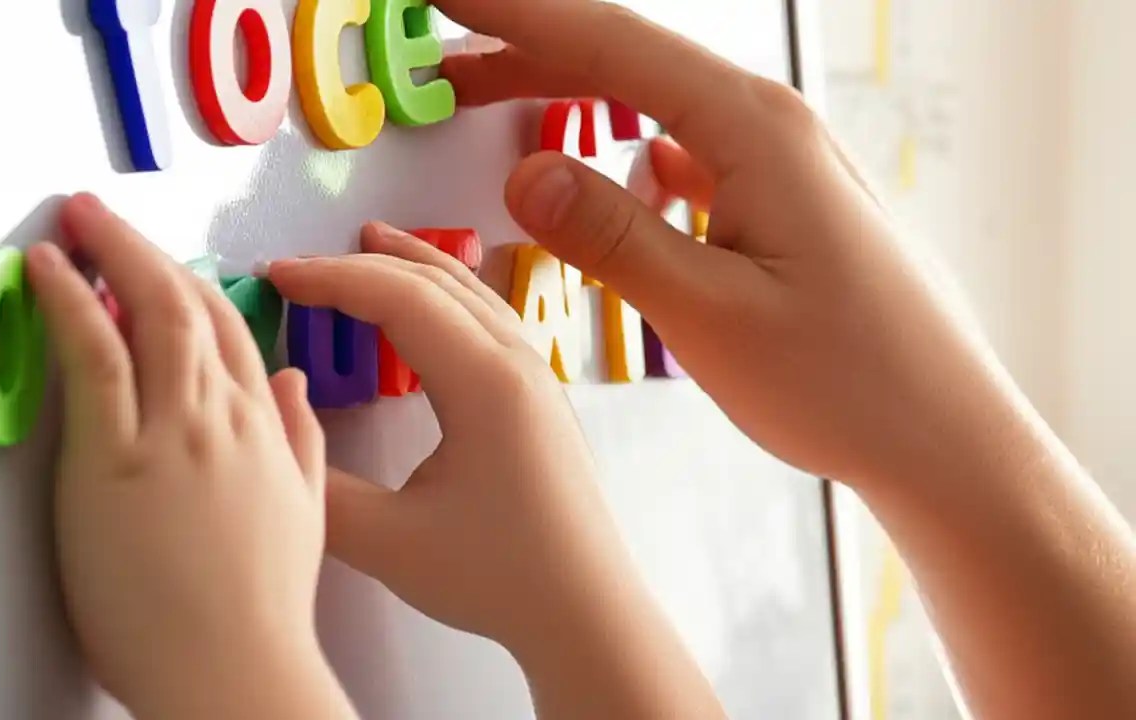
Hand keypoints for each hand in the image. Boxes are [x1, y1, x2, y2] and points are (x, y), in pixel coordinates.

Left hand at [29, 194, 351, 719]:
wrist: (238, 669)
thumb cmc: (261, 608)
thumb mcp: (304, 514)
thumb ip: (302, 441)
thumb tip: (295, 386)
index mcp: (265, 428)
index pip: (234, 331)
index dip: (193, 284)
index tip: (163, 262)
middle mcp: (224, 416)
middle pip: (188, 307)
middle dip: (144, 249)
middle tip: (106, 217)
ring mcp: (173, 431)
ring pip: (148, 315)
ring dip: (110, 254)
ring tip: (79, 221)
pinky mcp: (115, 458)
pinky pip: (95, 357)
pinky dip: (73, 302)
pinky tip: (54, 268)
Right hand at [270, 223, 723, 718]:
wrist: (586, 611)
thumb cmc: (499, 577)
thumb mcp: (391, 541)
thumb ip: (321, 488)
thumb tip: (275, 433)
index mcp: (484, 383)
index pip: (397, 297)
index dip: (330, 277)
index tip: (276, 274)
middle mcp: (517, 363)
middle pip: (435, 281)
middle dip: (362, 263)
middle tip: (302, 265)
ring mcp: (537, 376)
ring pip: (470, 292)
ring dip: (412, 264)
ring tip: (367, 243)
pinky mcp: (541, 398)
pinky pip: (489, 317)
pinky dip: (444, 293)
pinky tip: (427, 308)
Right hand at [435, 3, 1135, 719]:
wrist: (945, 436)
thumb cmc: (851, 382)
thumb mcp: (711, 314)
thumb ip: (613, 237)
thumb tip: (526, 174)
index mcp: (755, 131)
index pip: (612, 44)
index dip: (519, 16)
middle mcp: (773, 128)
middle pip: (628, 63)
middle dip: (529, 53)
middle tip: (445, 61)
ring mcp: (781, 164)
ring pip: (653, 105)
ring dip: (572, 100)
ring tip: (499, 105)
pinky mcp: (782, 203)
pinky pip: (687, 153)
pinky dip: (625, 150)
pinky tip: (607, 171)